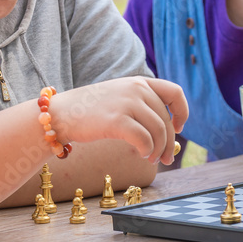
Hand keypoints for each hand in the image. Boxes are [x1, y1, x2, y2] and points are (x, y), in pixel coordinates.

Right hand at [49, 77, 187, 165]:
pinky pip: (144, 140)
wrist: (60, 114)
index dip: (182, 112)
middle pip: (166, 120)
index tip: (178, 127)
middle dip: (169, 143)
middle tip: (165, 159)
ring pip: (159, 131)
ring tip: (151, 159)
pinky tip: (141, 154)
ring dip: (158, 150)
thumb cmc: (91, 111)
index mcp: (139, 82)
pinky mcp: (116, 120)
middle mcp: (136, 89)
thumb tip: (169, 133)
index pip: (175, 93)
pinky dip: (147, 150)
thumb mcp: (120, 97)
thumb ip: (142, 106)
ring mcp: (126, 103)